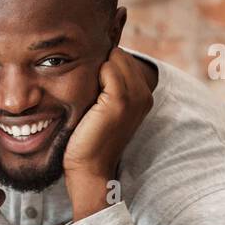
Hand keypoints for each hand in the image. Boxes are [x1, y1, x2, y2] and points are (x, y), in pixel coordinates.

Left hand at [62, 48, 152, 218]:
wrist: (88, 169)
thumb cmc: (89, 139)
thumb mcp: (101, 109)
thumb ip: (105, 85)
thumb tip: (92, 60)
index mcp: (143, 96)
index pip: (124, 59)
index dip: (103, 64)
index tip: (87, 80)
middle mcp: (144, 95)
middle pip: (120, 55)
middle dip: (99, 62)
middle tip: (82, 83)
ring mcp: (135, 97)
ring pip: (115, 58)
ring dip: (94, 67)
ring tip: (81, 88)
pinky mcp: (119, 101)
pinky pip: (107, 68)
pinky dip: (91, 74)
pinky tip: (80, 92)